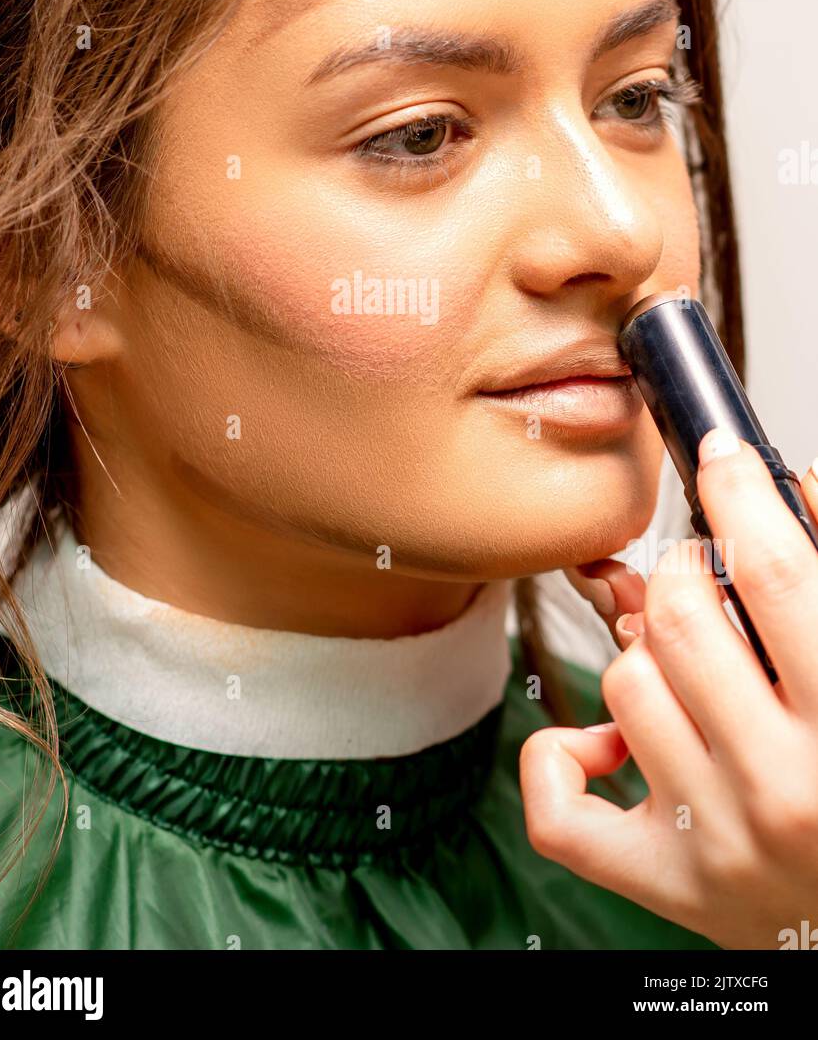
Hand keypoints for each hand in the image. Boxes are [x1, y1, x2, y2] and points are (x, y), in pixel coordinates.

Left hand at [520, 427, 817, 948]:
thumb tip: (786, 488)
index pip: (773, 575)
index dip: (737, 494)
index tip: (722, 461)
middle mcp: (782, 792)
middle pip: (678, 621)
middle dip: (685, 577)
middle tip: (706, 582)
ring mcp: (714, 843)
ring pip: (621, 685)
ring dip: (644, 658)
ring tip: (691, 674)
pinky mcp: (663, 884)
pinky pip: (561, 806)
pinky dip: (564, 756)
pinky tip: (611, 742)